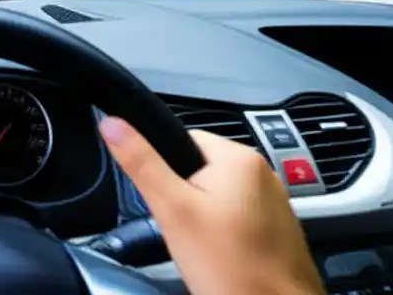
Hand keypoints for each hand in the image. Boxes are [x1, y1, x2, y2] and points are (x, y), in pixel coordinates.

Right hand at [99, 117, 323, 294]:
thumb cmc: (233, 268)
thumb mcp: (173, 212)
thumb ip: (142, 164)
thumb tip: (114, 124)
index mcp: (239, 158)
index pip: (184, 141)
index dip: (167, 174)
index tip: (171, 205)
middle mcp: (263, 174)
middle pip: (201, 172)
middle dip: (187, 202)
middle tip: (189, 234)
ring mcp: (275, 202)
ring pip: (220, 199)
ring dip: (206, 220)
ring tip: (209, 249)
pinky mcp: (278, 228)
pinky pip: (239, 220)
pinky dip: (226, 236)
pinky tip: (225, 258)